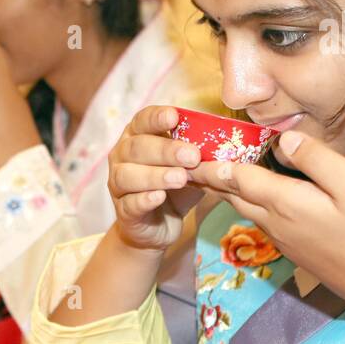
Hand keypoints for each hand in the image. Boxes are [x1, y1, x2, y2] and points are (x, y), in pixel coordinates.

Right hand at [106, 105, 205, 250]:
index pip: (142, 120)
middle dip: (165, 150)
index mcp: (138, 137)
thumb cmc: (175, 187)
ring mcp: (118, 185)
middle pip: (137, 147)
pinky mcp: (122, 211)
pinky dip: (144, 199)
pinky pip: (129, 203)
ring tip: (180, 178)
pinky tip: (159, 197)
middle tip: (193, 156)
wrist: (159, 226)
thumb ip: (199, 152)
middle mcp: (122, 157)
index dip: (156, 118)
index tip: (174, 117)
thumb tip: (226, 140)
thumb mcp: (190, 166)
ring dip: (155, 175)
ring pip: (128, 175)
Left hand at [192, 129, 344, 343]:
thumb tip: (282, 139)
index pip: (236, 177)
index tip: (187, 149)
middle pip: (232, 195)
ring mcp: (283, 239)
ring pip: (243, 209)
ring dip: (224, 190)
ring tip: (210, 173)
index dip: (212, 160)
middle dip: (208, 176)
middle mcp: (275, 222)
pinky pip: (259, 220)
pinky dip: (245, 203)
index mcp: (285, 203)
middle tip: (186, 159)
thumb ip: (316, 160)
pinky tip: (251, 197)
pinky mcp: (295, 250)